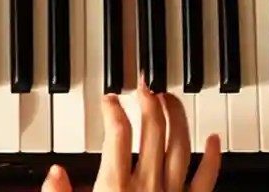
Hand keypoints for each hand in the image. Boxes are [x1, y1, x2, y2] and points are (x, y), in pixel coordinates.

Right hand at [41, 84, 221, 191]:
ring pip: (181, 143)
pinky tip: (214, 140)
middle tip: (143, 87)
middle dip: (148, 100)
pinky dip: (214, 156)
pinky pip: (207, 178)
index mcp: (115, 187)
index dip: (112, 109)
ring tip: (171, 98)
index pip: (117, 132)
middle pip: (153, 128)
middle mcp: (148, 186)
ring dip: (178, 116)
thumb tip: (53, 172)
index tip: (108, 100)